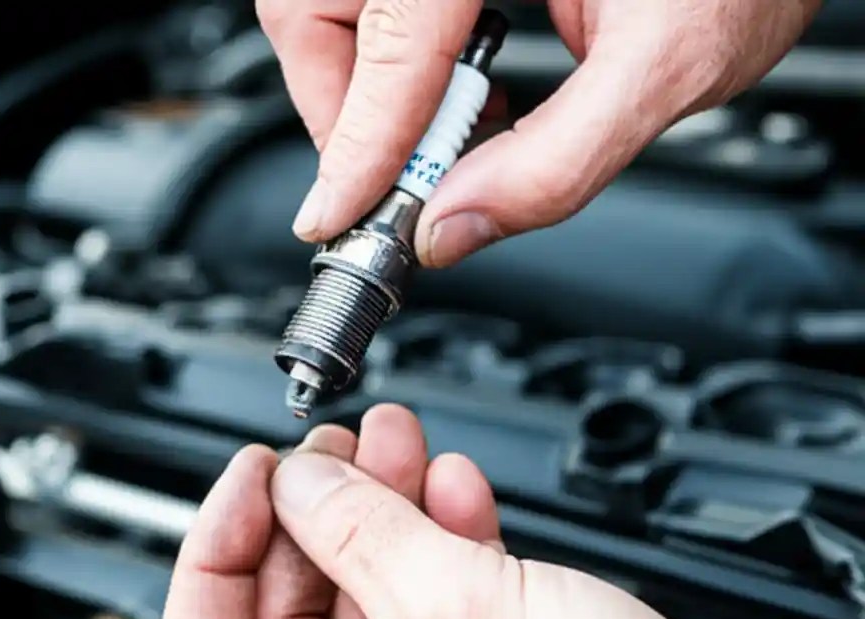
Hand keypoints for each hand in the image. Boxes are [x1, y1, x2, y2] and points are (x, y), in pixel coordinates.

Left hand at [154, 404, 819, 618]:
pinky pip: (435, 597)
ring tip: (387, 441)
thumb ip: (354, 532)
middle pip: (288, 611)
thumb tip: (296, 480)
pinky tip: (448, 484)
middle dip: (313, 512)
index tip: (248, 480)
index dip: (213, 554)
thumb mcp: (444, 609)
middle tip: (326, 450)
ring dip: (378, 507)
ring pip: (367, 593)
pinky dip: (437, 535)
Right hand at [258, 0, 821, 266]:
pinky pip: (374, 6)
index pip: (392, 37)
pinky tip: (462, 89)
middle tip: (401, 176)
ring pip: (330, 11)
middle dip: (347, 109)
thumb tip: (454, 227)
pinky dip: (396, 64)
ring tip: (449, 130)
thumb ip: (559, 156)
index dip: (358, 138)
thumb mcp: (668, 64)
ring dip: (369, 91)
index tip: (340, 214)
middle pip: (318, 13)